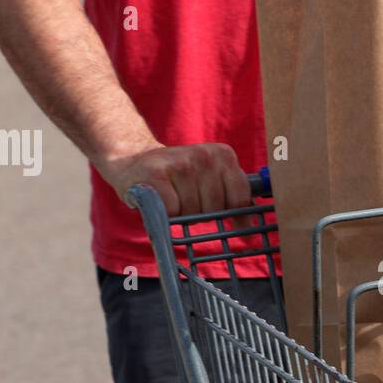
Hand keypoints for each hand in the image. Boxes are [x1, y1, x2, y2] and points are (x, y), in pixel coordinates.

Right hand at [96, 141, 251, 217]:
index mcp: (223, 155)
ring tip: (172, 197)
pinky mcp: (157, 174)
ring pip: (193, 212)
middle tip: (186, 199)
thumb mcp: (210, 178)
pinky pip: (172, 211)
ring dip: (182, 213)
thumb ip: (232, 195)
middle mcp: (204, 155)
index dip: (231, 214)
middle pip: (215, 209)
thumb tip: (249, 227)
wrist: (133, 161)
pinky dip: (165, 213)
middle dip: (201, 212)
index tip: (222, 215)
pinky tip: (158, 198)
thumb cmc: (176, 178)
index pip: (239, 199)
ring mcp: (181, 163)